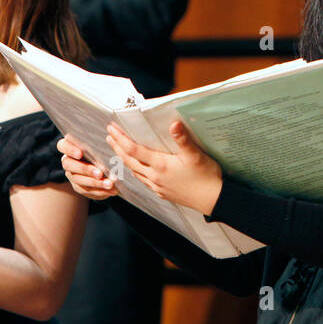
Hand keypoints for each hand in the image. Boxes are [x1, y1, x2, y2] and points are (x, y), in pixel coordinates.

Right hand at [56, 136, 119, 200]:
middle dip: (85, 169)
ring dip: (95, 183)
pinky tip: (112, 190)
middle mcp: (68, 160)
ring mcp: (72, 174)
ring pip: (78, 179)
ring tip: (110, 184)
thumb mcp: (102, 144)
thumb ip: (100, 143)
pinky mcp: (79, 187)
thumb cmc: (105, 147)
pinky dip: (100, 190)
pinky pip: (87, 190)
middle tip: (100, 173)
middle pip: (69, 165)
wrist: (107, 164)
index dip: (70, 149)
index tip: (80, 153)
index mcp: (71, 145)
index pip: (63, 145)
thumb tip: (112, 139)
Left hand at [106, 121, 222, 215]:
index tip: (112, 129)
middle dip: (117, 148)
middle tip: (109, 137)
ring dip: (124, 160)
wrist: (212, 199)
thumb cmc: (205, 176)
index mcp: (160, 165)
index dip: (121, 138)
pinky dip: (135, 172)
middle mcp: (155, 176)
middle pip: (129, 161)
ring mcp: (157, 186)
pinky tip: (138, 170)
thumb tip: (173, 124)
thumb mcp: (195, 155)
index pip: (134, 150)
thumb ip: (182, 139)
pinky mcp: (162, 192)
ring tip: (119, 151)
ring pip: (134, 172)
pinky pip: (143, 181)